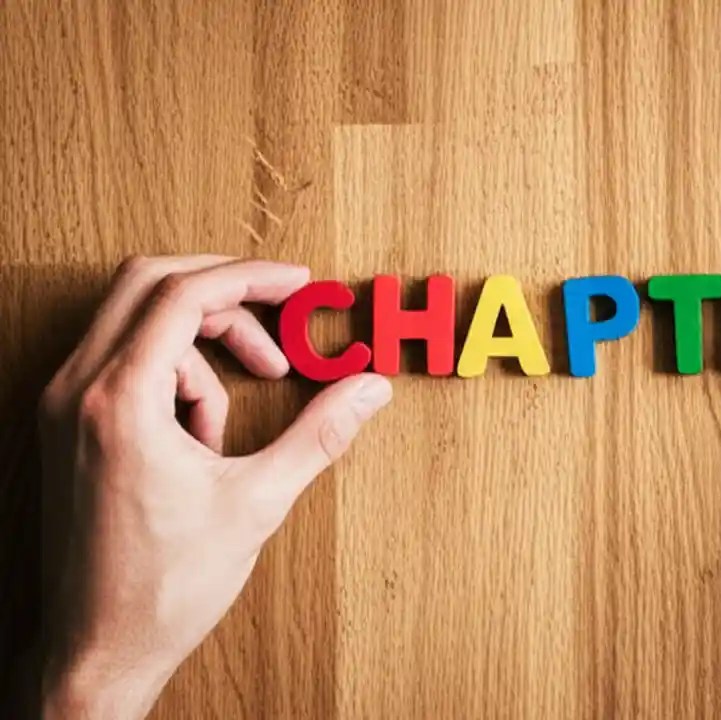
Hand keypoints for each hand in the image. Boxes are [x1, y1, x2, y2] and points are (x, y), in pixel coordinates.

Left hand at [40, 256, 391, 718]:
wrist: (99, 648)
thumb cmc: (163, 586)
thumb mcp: (257, 502)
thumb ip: (319, 435)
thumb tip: (369, 390)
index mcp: (119, 401)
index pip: (183, 295)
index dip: (250, 278)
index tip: (298, 283)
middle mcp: (78, 392)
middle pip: (148, 284)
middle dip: (223, 292)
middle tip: (279, 315)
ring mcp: (65, 407)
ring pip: (136, 322)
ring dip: (201, 346)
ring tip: (235, 415)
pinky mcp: (69, 426)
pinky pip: (126, 364)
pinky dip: (174, 379)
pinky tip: (200, 440)